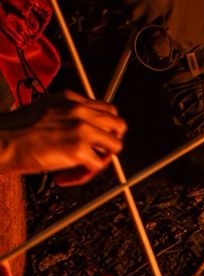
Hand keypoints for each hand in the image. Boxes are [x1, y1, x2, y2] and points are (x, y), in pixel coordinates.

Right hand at [0, 92, 124, 184]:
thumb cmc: (13, 132)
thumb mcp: (45, 112)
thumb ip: (67, 117)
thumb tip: (87, 136)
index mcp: (71, 99)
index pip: (106, 110)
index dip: (103, 128)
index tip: (94, 140)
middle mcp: (80, 110)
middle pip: (119, 125)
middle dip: (109, 142)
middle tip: (94, 154)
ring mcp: (81, 128)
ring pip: (115, 145)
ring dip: (100, 160)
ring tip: (79, 167)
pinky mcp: (78, 148)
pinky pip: (97, 166)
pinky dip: (82, 175)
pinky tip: (63, 176)